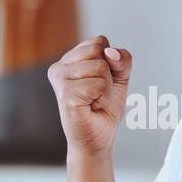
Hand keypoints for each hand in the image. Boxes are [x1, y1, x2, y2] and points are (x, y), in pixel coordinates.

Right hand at [47, 35, 132, 157]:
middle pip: (99, 50)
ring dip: (106, 88)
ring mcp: (60, 80)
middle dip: (108, 74)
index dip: (110, 62)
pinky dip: (103, 97)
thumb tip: (110, 52)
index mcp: (69, 59)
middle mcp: (59, 67)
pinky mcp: (65, 94)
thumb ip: (121, 60)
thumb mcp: (119, 78)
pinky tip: (91, 107)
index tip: (101, 82)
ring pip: (100, 67)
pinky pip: (99, 84)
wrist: (98, 139)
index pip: (99, 42)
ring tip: (94, 101)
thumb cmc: (104, 110)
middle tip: (97, 93)